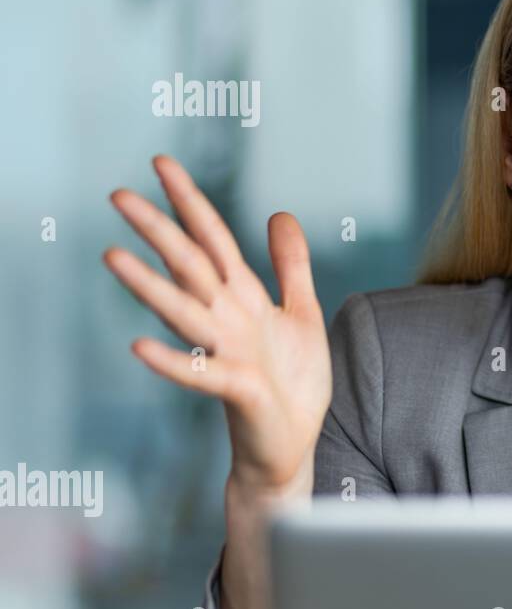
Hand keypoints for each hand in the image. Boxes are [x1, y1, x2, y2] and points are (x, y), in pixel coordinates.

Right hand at [103, 155, 330, 493]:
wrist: (290, 444)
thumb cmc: (292, 383)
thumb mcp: (302, 312)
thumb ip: (291, 265)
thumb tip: (280, 214)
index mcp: (244, 299)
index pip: (212, 240)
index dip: (190, 202)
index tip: (161, 163)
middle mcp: (226, 321)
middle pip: (189, 267)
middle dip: (159, 230)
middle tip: (117, 195)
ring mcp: (226, 354)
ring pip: (184, 313)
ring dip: (149, 287)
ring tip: (113, 257)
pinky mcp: (235, 391)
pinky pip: (199, 374)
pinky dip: (172, 361)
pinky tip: (140, 347)